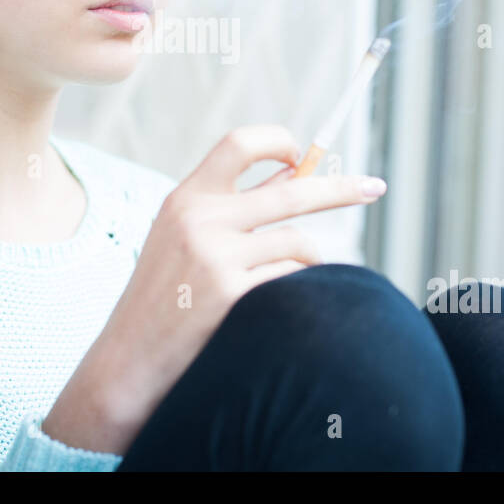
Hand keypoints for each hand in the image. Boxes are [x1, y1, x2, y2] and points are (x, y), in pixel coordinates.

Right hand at [43, 124, 387, 454]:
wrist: (127, 362)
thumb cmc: (162, 300)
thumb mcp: (180, 239)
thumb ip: (229, 207)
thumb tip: (294, 172)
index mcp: (185, 198)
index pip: (238, 143)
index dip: (277, 141)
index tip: (304, 152)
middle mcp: (199, 219)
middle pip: (293, 190)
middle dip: (342, 188)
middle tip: (375, 187)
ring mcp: (215, 256)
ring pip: (298, 244)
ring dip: (306, 262)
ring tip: (282, 283)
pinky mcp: (231, 294)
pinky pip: (291, 280)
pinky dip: (293, 291)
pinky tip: (268, 310)